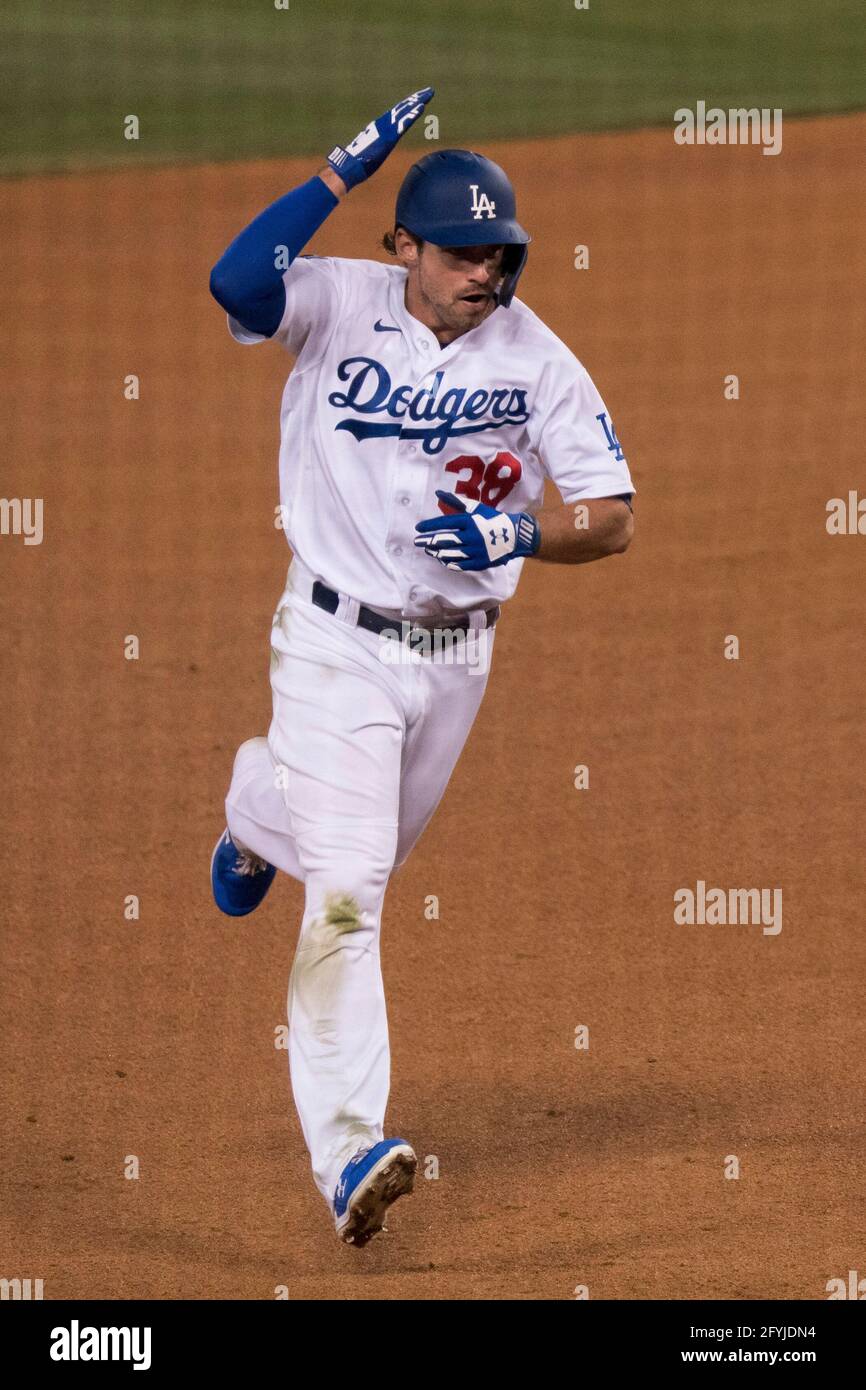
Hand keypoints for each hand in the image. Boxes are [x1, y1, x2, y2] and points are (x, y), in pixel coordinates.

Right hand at [327, 88, 433, 191]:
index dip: (408, 105)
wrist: (349, 166)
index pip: (396, 113)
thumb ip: (372, 147)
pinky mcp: (389, 137)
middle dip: (416, 98)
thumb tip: (368, 150)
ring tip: (429, 94)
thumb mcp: (368, 152)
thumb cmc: (357, 163)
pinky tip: (422, 107)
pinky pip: (403, 123)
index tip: (418, 99)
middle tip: (429, 90)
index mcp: (379, 127)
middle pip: (403, 108)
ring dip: (417, 102)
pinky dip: (412, 115)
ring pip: (405, 112)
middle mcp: (384, 124)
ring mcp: (386, 129)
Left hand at [414, 490, 540, 570]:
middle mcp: (472, 536)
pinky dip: (449, 562)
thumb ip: (456, 501)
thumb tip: (438, 493)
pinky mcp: (480, 563)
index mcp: (471, 521)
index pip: (445, 523)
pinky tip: (442, 559)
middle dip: (429, 541)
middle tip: (417, 542)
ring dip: (437, 552)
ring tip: (429, 550)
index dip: (430, 526)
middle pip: (445, 540)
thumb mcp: (476, 508)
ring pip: (451, 553)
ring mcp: (476, 551)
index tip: (418, 528)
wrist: (514, 536)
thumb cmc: (492, 519)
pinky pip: (460, 565)